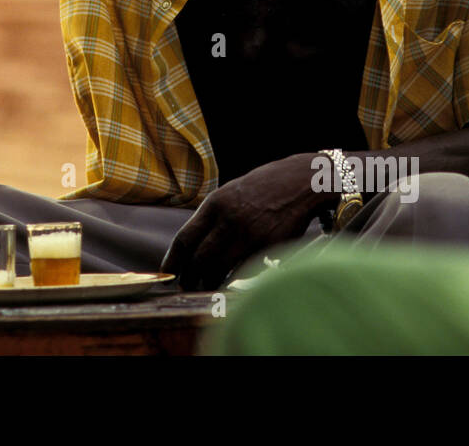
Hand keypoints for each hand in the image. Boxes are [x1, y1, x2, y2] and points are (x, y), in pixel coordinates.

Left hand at [160, 154, 333, 290]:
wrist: (301, 181)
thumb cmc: (264, 187)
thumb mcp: (231, 192)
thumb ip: (213, 216)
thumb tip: (194, 244)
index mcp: (215, 203)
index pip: (184, 238)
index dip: (172, 260)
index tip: (166, 273)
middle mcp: (228, 219)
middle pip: (199, 259)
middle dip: (190, 277)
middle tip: (186, 286)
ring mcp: (248, 234)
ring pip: (219, 269)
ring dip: (209, 282)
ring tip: (205, 287)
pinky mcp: (268, 246)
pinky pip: (244, 271)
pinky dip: (234, 280)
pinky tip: (229, 283)